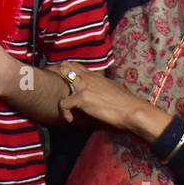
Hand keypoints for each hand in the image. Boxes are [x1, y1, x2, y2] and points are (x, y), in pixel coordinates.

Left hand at [49, 60, 171, 141]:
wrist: (132, 110)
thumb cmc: (127, 103)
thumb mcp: (113, 89)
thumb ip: (103, 88)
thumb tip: (102, 91)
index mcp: (96, 75)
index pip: (76, 65)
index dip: (65, 69)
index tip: (60, 77)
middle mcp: (88, 77)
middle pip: (66, 67)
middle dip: (55, 73)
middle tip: (51, 85)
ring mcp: (84, 86)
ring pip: (61, 79)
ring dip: (56, 89)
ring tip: (59, 102)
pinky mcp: (82, 98)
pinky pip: (64, 103)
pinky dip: (64, 112)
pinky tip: (69, 119)